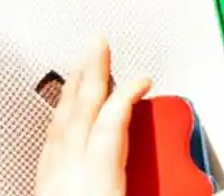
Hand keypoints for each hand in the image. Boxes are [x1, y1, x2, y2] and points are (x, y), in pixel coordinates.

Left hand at [34, 38, 151, 195]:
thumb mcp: (130, 194)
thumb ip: (152, 175)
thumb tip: (179, 175)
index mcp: (98, 167)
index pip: (114, 117)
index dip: (129, 93)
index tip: (144, 80)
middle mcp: (72, 162)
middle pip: (82, 106)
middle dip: (92, 70)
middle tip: (97, 42)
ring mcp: (53, 167)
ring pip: (63, 117)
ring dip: (74, 86)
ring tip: (81, 65)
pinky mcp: (44, 176)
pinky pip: (52, 133)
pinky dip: (61, 113)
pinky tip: (63, 110)